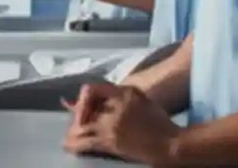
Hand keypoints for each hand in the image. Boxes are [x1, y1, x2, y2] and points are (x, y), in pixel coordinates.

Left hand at [62, 84, 180, 165]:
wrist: (170, 143)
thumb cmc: (157, 121)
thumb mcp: (139, 98)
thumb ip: (116, 94)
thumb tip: (90, 95)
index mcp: (123, 93)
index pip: (91, 90)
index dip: (82, 100)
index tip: (79, 107)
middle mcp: (115, 107)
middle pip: (83, 109)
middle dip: (75, 118)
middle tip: (73, 125)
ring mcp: (112, 125)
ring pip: (81, 127)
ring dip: (72, 133)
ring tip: (68, 139)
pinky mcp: (112, 142)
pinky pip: (87, 143)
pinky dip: (75, 144)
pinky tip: (69, 147)